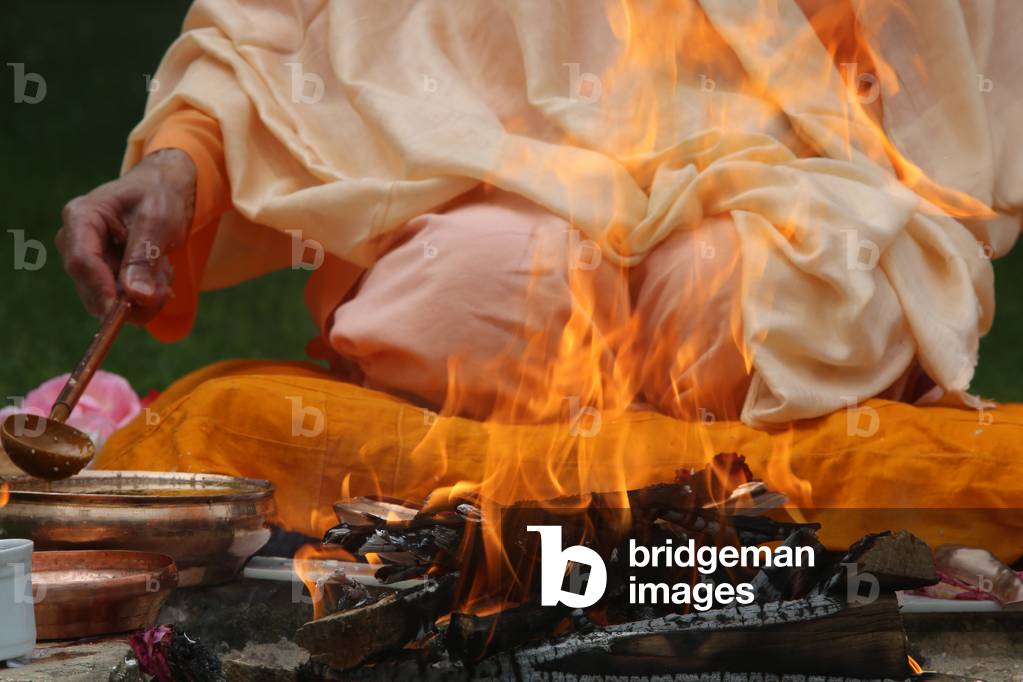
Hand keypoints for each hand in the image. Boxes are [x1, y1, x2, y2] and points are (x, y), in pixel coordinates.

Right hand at [56, 148, 195, 322]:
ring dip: (145, 294)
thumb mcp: (156, 221)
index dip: (101, 290)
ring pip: (110, 301)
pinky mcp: (101, 276)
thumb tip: (136, 297)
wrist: (163, 192)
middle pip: (93, 288)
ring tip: (164, 267)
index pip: (81, 262)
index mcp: (81, 217)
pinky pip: (122, 301)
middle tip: (167, 286)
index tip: (126, 309)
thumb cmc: (157, 197)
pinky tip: (159, 272)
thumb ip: (143, 258)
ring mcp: (87, 262)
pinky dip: (147, 294)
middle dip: (134, 296)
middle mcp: (76, 242)